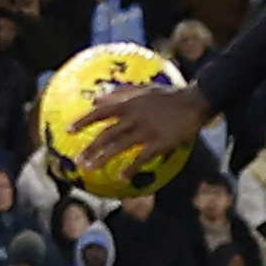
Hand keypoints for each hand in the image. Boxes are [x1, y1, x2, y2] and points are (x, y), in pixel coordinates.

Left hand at [70, 83, 215, 171]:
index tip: (68, 130)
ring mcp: (146, 131)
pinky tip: (121, 176)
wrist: (196, 101)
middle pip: (106, 134)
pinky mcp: (159, 142)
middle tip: (78, 159)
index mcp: (130, 104)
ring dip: (102, 158)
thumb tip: (96, 100)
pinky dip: (130, 168)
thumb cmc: (170, 95)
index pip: (100, 112)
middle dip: (90, 148)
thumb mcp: (144, 89)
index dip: (83, 121)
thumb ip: (119, 94)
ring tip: (91, 168)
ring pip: (119, 147)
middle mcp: (134, 118)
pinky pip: (141, 158)